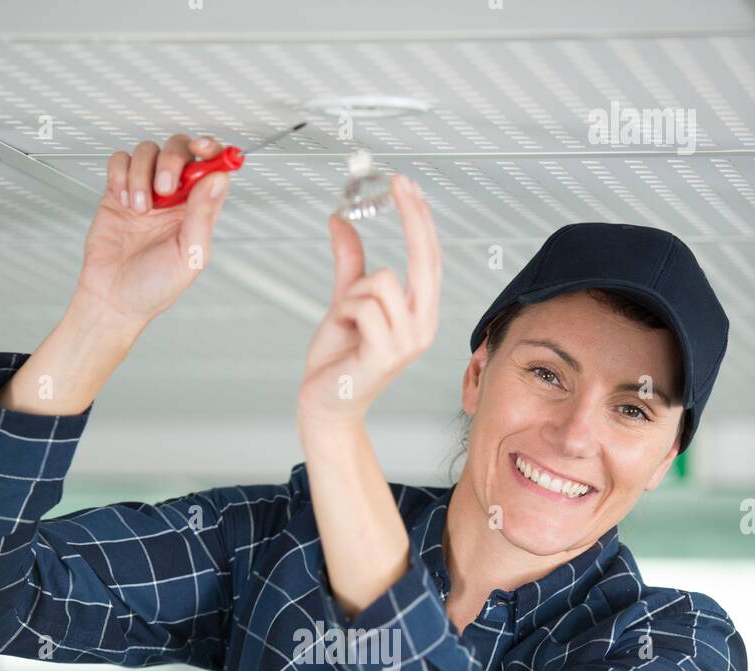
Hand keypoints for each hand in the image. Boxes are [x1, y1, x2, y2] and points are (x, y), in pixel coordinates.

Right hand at [73, 133, 231, 326]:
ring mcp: (146, 192)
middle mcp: (174, 198)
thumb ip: (203, 216)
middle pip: (179, 149)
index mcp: (199, 211)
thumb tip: (216, 179)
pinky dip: (120, 174)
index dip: (211, 150)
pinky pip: (120, 161)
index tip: (203, 148)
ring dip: (142, 175)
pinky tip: (123, 201)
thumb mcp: (189, 256)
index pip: (212, 167)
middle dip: (171, 160)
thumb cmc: (154, 288)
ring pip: (147, 151)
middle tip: (163, 188)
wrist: (113, 298)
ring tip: (139, 209)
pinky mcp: (118, 192)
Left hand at [297, 173, 441, 431]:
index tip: (406, 184)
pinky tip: (344, 333)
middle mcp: (422, 328)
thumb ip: (350, 264)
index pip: (429, 258)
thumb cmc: (339, 360)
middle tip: (398, 182)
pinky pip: (363, 305)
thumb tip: (340, 221)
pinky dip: (344, 312)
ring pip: (381, 280)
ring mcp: (407, 342)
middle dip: (413, 217)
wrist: (326, 403)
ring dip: (352, 294)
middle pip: (424, 259)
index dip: (421, 219)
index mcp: (420, 315)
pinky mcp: (386, 353)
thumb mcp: (346, 301)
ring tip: (347, 322)